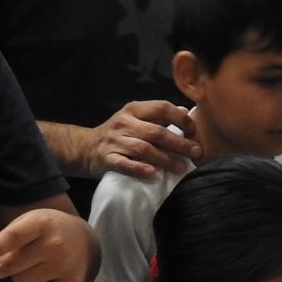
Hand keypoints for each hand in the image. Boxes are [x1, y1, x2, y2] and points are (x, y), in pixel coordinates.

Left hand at [0, 207, 96, 281]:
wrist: (85, 241)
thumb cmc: (47, 232)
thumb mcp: (26, 225)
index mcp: (40, 223)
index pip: (11, 237)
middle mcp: (54, 244)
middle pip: (9, 266)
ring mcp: (64, 266)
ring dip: (18, 277)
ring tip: (34, 265)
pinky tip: (45, 277)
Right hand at [81, 101, 200, 179]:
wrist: (86, 148)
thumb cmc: (119, 134)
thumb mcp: (136, 119)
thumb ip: (158, 115)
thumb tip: (185, 111)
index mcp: (134, 109)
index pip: (161, 108)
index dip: (180, 119)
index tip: (194, 131)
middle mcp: (124, 123)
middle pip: (156, 132)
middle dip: (179, 143)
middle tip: (196, 153)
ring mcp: (114, 141)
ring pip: (143, 149)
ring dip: (164, 159)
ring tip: (181, 168)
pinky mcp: (106, 159)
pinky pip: (124, 164)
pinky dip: (138, 168)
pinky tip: (152, 173)